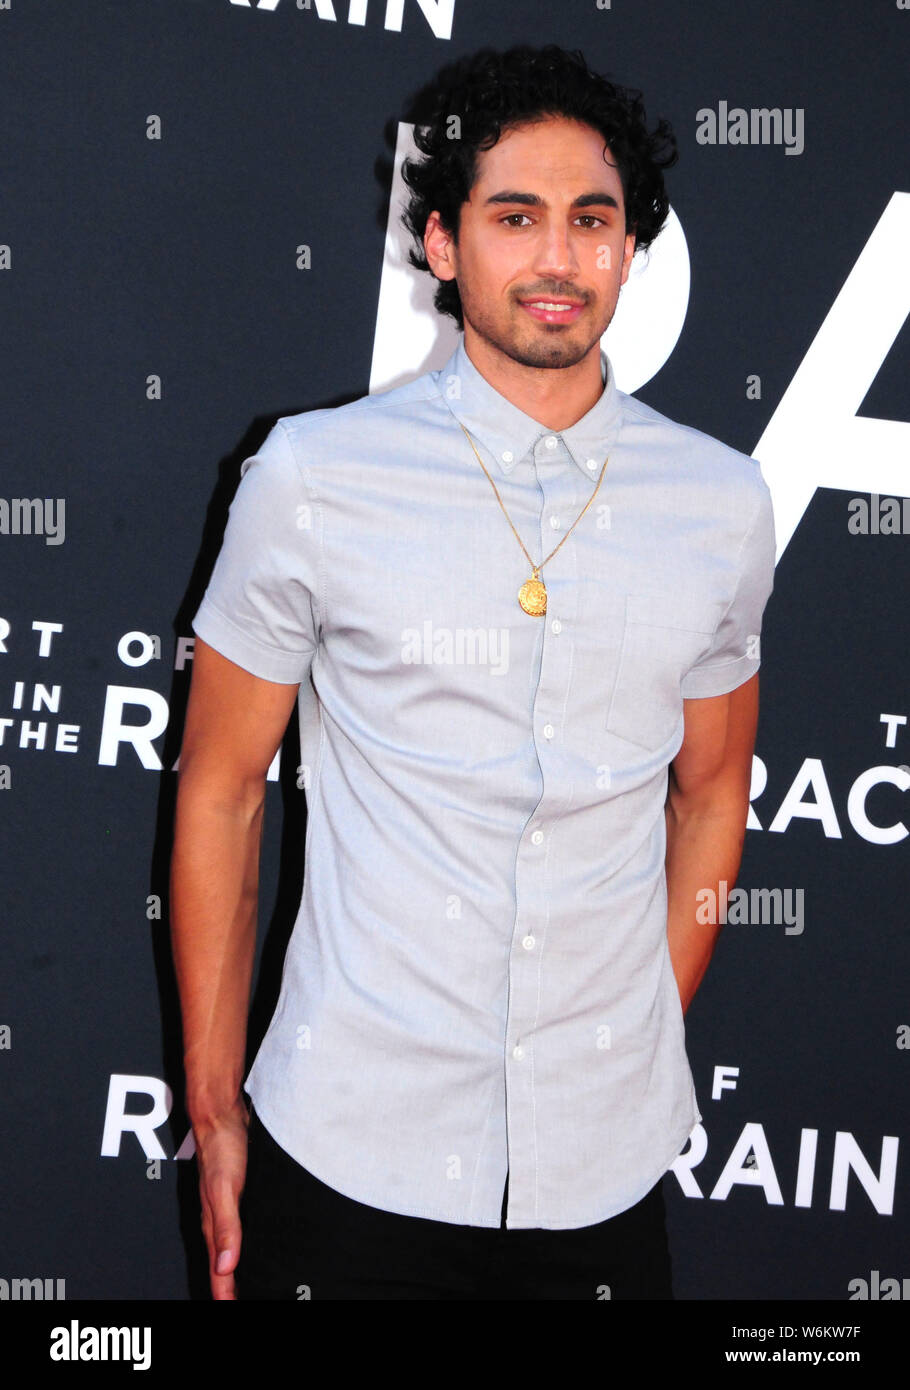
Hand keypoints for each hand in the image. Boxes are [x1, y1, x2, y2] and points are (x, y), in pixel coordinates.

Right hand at [194, 1096, 250, 1299]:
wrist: (223, 1113)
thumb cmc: (222, 1148)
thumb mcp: (225, 1189)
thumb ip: (226, 1227)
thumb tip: (226, 1266)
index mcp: (212, 1224)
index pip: (218, 1271)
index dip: (225, 1295)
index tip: (233, 1311)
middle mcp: (219, 1219)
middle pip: (224, 1264)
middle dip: (230, 1289)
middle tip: (242, 1305)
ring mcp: (229, 1206)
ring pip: (234, 1246)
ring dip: (240, 1268)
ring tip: (253, 1286)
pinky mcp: (242, 1194)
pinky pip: (245, 1226)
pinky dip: (251, 1242)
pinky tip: (264, 1243)